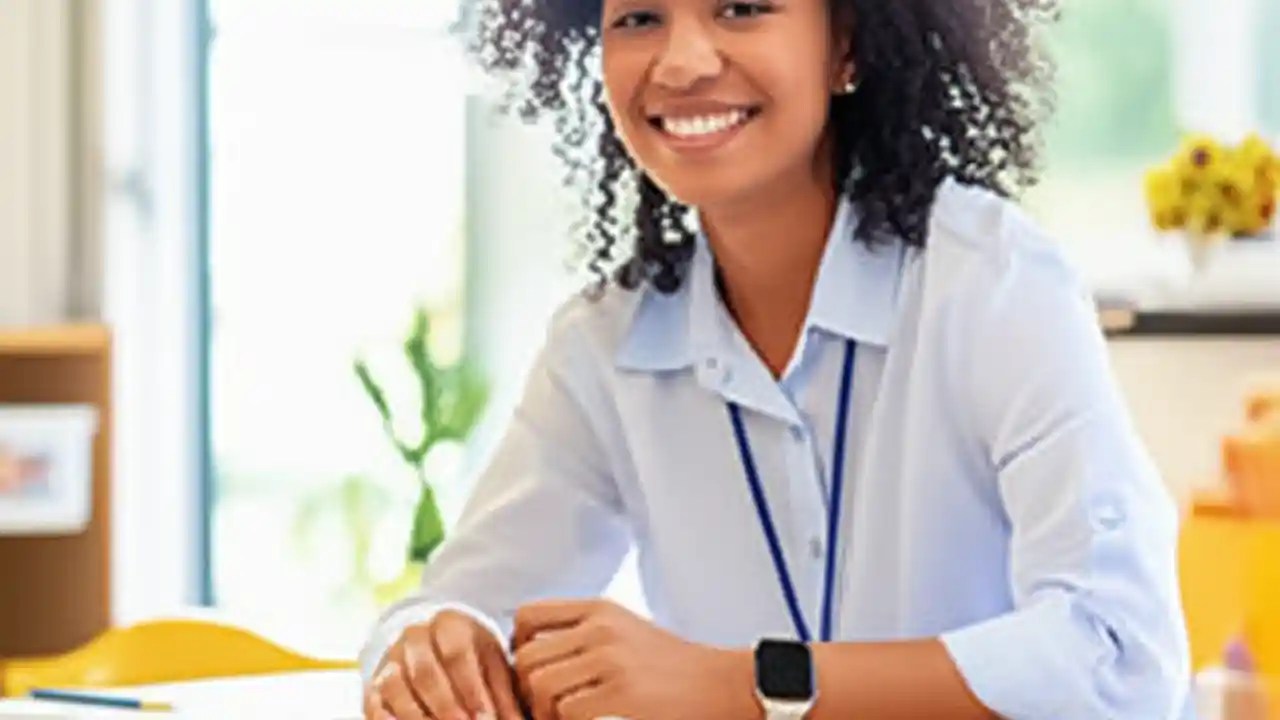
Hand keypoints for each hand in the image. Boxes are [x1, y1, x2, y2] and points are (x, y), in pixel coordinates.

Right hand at [364, 610, 523, 719]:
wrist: (433, 643)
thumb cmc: (471, 656)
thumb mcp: (491, 664)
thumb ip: (503, 695)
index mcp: (448, 624)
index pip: (457, 655)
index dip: (471, 690)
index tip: (486, 719)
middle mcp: (414, 637)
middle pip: (425, 673)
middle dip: (447, 708)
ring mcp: (391, 660)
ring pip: (396, 687)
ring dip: (418, 718)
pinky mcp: (374, 685)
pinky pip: (375, 705)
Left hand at [512, 600, 753, 719]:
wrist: (725, 685)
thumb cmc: (676, 669)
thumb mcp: (628, 633)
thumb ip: (584, 636)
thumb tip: (531, 658)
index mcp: (600, 611)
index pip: (528, 616)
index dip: (519, 648)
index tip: (532, 673)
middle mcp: (601, 630)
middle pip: (528, 659)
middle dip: (526, 692)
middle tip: (545, 712)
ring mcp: (611, 661)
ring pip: (541, 688)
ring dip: (545, 715)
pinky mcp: (622, 696)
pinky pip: (567, 714)